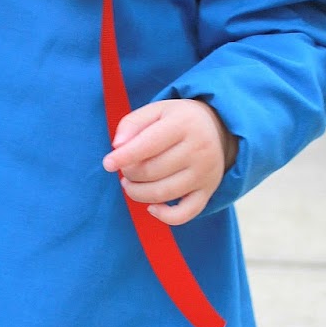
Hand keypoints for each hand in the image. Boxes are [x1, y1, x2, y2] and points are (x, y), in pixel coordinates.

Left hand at [102, 99, 237, 225]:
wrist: (218, 129)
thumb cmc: (177, 120)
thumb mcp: (156, 110)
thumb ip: (132, 123)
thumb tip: (117, 147)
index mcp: (184, 124)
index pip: (148, 144)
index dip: (124, 157)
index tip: (107, 163)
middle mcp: (199, 149)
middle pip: (152, 171)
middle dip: (129, 173)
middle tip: (125, 168)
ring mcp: (205, 173)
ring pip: (162, 194)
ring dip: (137, 193)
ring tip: (129, 184)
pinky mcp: (208, 191)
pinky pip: (184, 214)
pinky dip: (164, 216)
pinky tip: (151, 207)